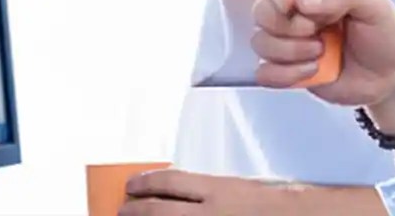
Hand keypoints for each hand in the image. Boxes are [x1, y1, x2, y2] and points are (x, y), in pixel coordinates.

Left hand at [121, 170, 297, 215]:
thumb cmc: (271, 205)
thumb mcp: (239, 188)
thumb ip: (209, 190)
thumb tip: (175, 192)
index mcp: (219, 189)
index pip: (170, 181)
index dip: (145, 182)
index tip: (131, 185)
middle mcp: (210, 213)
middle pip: (159, 211)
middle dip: (134, 211)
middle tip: (123, 210)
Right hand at [250, 0, 394, 106]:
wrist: (390, 76)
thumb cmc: (384, 32)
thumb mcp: (376, 4)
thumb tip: (301, 2)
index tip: (300, 8)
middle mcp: (296, 8)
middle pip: (262, 10)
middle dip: (288, 27)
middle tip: (317, 33)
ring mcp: (289, 39)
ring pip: (260, 41)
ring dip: (289, 52)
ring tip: (320, 54)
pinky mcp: (286, 67)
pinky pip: (263, 72)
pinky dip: (284, 75)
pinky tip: (312, 72)